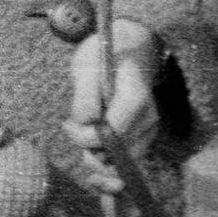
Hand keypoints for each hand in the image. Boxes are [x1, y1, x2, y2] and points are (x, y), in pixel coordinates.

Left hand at [64, 15, 169, 191]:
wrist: (128, 52)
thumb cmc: (105, 57)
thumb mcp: (86, 67)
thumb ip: (84, 96)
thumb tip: (87, 124)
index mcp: (137, 96)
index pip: (115, 130)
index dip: (89, 137)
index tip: (68, 125)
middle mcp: (148, 117)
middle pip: (118, 151)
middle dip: (89, 148)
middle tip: (71, 126)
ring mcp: (149, 131)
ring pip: (120, 163)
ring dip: (95, 157)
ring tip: (81, 132)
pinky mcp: (143, 140)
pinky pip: (125, 164)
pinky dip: (105, 164)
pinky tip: (92, 153)